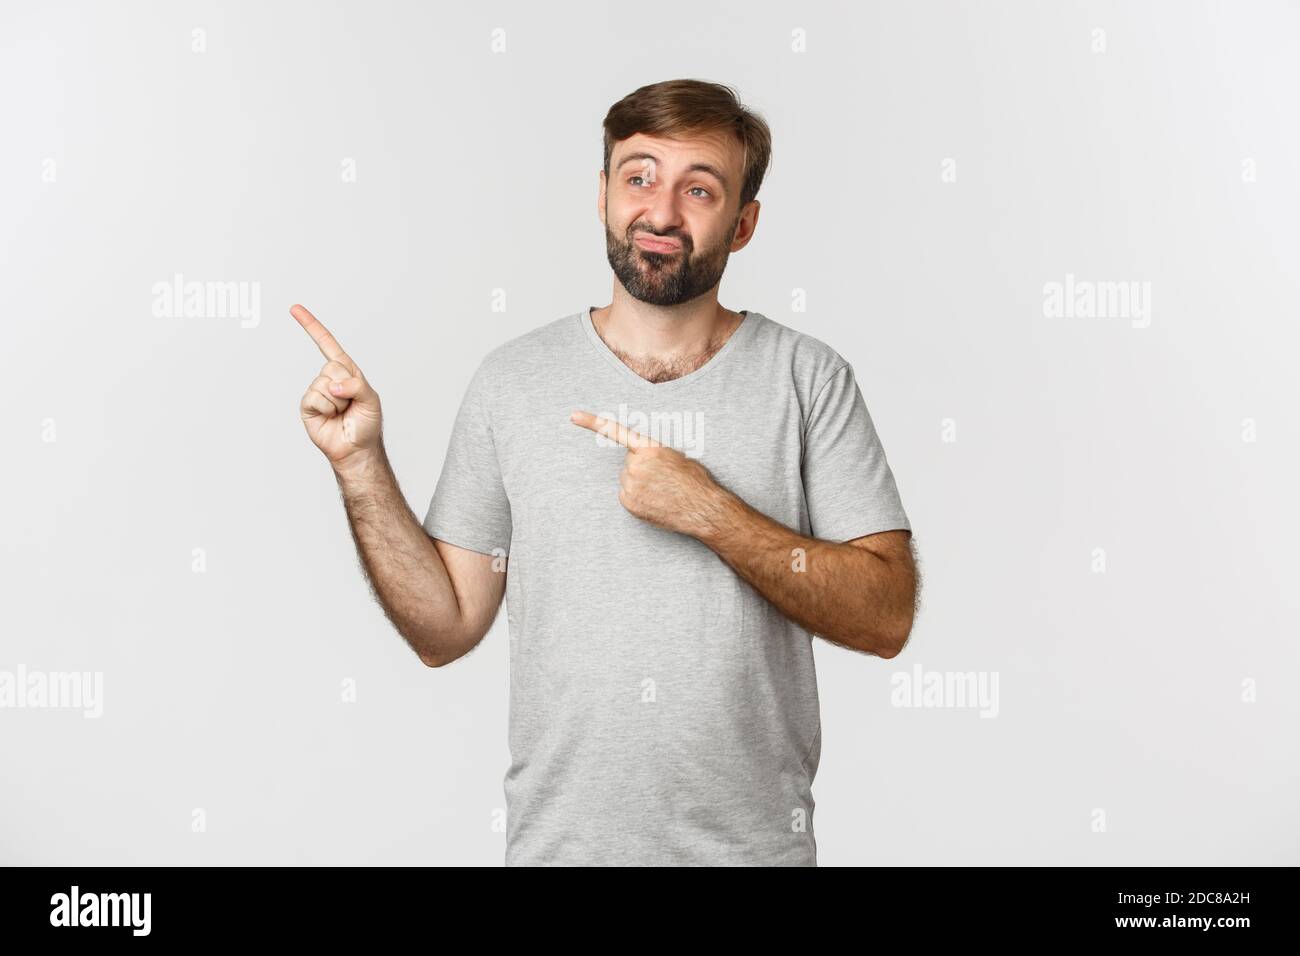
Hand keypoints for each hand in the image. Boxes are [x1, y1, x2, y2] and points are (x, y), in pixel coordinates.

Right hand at [292, 304, 382, 469]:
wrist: (356, 448)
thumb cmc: (366, 424)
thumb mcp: (371, 400)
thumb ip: (357, 386)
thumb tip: (334, 384)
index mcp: (345, 370)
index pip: (326, 344)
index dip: (311, 326)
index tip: (295, 309)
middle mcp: (329, 378)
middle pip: (332, 367)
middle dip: (345, 386)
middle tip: (350, 403)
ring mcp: (317, 391)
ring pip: (324, 385)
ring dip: (337, 402)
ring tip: (342, 412)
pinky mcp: (308, 405)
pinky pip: (315, 398)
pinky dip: (327, 409)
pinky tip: (331, 417)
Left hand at [569, 410, 727, 537]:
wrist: (703, 509)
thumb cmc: (695, 481)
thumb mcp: (677, 456)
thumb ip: (655, 454)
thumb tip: (646, 463)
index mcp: (650, 448)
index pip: (617, 431)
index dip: (593, 422)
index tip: (573, 416)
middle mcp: (636, 465)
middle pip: (630, 462)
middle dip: (643, 467)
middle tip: (664, 477)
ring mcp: (630, 485)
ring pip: (628, 479)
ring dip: (641, 483)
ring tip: (663, 490)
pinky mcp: (629, 503)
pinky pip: (627, 495)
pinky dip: (638, 498)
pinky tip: (656, 501)